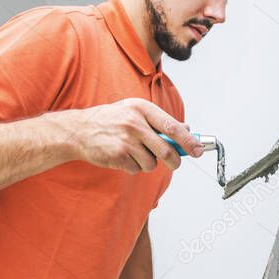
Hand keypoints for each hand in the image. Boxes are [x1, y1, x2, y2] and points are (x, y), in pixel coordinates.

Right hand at [67, 98, 202, 173]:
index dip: (188, 140)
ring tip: (134, 152)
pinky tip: (122, 156)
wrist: (80, 130)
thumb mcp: (135, 112)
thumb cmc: (111, 120)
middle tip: (175, 163)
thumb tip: (187, 129)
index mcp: (142, 108)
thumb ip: (160, 121)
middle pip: (166, 151)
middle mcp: (134, 123)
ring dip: (147, 163)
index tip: (198, 150)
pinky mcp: (117, 156)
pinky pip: (137, 169)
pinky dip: (133, 167)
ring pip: (152, 163)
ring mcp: (125, 140)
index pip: (172, 126)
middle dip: (174, 161)